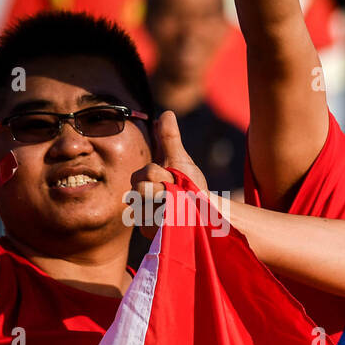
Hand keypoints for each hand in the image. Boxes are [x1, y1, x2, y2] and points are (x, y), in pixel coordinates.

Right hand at [130, 111, 210, 237]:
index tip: (173, 177)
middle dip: (164, 189)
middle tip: (176, 193)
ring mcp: (141, 214)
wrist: (205, 213)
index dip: (161, 174)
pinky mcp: (146, 231)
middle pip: (140, 189)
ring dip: (166, 205)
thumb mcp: (181, 161)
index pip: (144, 173)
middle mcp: (139, 196)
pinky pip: (149, 223)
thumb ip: (170, 138)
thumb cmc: (192, 186)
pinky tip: (173, 220)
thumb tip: (166, 113)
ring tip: (176, 206)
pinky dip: (166, 220)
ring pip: (144, 207)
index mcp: (145, 178)